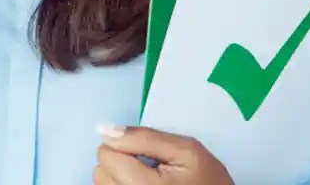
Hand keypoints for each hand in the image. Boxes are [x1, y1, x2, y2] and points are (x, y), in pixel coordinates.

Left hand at [92, 125, 233, 184]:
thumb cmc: (209, 182)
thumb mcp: (187, 152)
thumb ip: (144, 137)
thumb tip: (105, 129)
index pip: (105, 153)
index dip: (125, 146)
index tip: (148, 154)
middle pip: (100, 171)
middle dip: (121, 162)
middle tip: (150, 168)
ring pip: (102, 184)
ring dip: (119, 177)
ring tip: (148, 180)